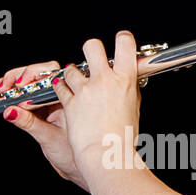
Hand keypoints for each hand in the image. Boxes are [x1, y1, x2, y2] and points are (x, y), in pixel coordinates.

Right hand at [0, 59, 86, 188]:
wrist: (80, 170)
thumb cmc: (76, 156)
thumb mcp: (49, 138)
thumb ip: (29, 123)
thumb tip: (11, 111)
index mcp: (71, 99)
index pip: (49, 76)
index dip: (32, 77)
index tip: (19, 85)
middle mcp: (63, 97)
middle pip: (37, 75)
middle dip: (17, 77)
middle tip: (4, 86)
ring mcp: (52, 103)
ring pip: (30, 84)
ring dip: (12, 84)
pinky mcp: (42, 110)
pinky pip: (26, 98)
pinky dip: (12, 95)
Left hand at [50, 32, 142, 171]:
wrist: (107, 156)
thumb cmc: (123, 139)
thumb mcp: (134, 109)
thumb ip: (128, 90)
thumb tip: (127, 79)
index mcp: (125, 80)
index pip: (124, 43)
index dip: (122, 38)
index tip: (120, 41)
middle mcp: (104, 80)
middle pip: (92, 45)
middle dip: (91, 49)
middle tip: (94, 60)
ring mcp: (85, 90)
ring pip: (72, 68)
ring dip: (73, 75)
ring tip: (78, 87)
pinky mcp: (70, 102)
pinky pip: (61, 87)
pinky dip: (63, 90)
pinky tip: (68, 96)